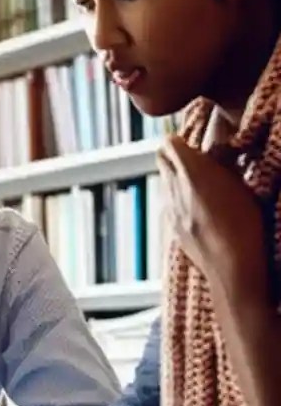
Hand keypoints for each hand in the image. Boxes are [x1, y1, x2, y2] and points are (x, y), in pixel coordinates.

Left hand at [157, 135, 266, 287]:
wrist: (232, 265)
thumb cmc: (244, 223)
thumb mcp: (241, 183)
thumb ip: (223, 162)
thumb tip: (217, 146)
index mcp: (190, 170)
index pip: (169, 143)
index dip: (180, 139)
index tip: (194, 141)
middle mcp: (173, 187)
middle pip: (161, 159)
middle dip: (175, 154)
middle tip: (197, 156)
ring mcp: (169, 208)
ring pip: (165, 182)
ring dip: (177, 176)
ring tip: (202, 182)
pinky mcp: (171, 226)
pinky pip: (169, 203)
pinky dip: (178, 197)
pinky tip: (198, 206)